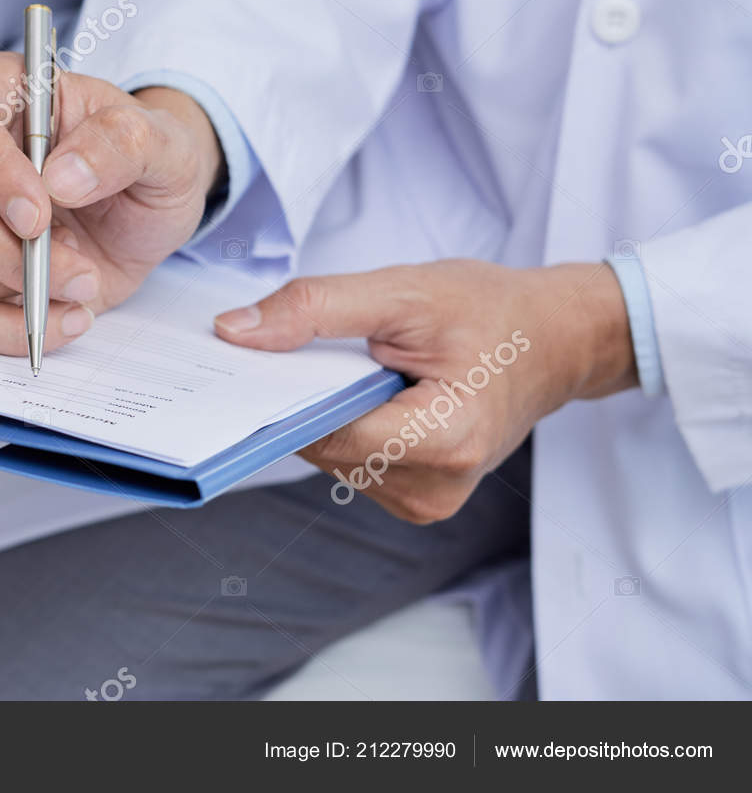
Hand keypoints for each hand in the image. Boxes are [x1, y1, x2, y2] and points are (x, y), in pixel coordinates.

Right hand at [0, 53, 222, 355]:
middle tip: (79, 267)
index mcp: (0, 95)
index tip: (38, 213)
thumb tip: (61, 178)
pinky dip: (11, 330)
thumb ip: (120, 142)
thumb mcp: (162, 141)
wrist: (152, 212)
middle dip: (14, 253)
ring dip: (19, 290)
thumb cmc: (147, 159)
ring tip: (82, 280)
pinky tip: (66, 316)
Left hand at [213, 260, 638, 522]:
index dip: (283, 392)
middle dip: (306, 396)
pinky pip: (351, 460)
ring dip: (328, 410)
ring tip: (362, 366)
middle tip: (319, 346)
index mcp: (441, 441)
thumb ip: (314, 309)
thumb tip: (235, 332)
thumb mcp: (402, 292)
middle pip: (322, 445)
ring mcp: (426, 500)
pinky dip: (347, 423)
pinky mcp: (418, 497)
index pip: (322, 428)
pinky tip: (370, 390)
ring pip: (330, 456)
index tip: (254, 355)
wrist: (555, 340)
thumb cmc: (492, 311)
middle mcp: (432, 487)